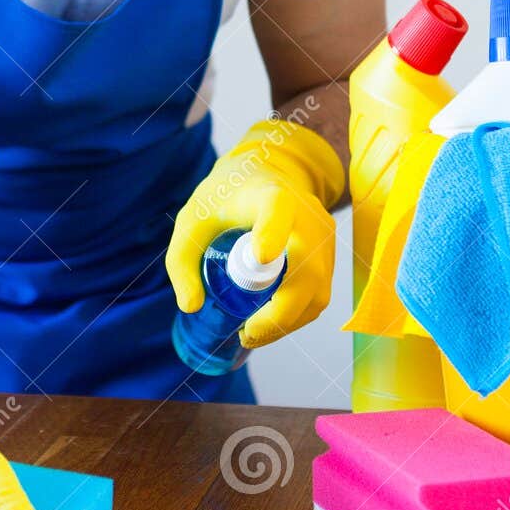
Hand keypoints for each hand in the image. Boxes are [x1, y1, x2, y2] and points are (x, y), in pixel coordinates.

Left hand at [166, 119, 343, 348]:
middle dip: (278, 313)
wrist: (266, 175)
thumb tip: (192, 306)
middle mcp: (306, 215)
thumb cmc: (225, 199)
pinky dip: (296, 317)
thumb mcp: (192, 222)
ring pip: (317, 292)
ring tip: (253, 333)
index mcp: (270, 196)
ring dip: (288, 323)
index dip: (272, 233)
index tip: (260, 256)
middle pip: (305, 271)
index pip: (277, 210)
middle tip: (245, 332)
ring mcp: (323, 236)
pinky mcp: (328, 254)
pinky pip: (319, 295)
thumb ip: (182, 261)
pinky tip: (270, 323)